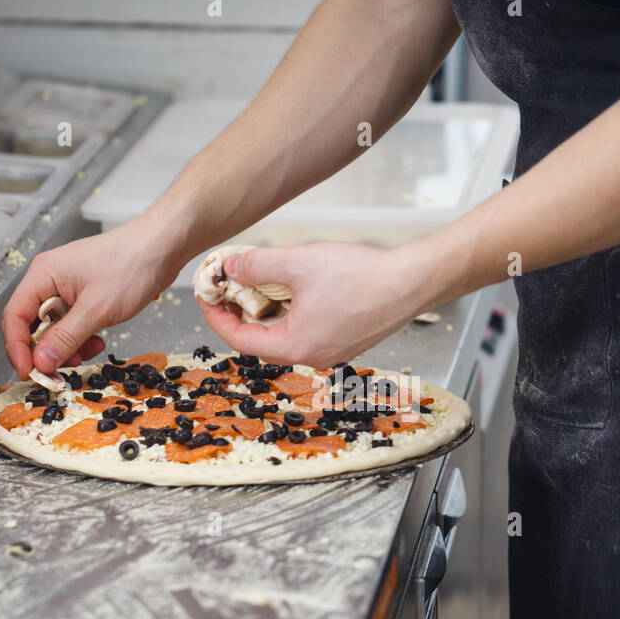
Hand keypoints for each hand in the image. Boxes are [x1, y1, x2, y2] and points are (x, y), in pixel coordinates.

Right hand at [1, 218, 180, 379]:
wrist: (162, 247)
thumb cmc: (132, 265)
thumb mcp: (97, 309)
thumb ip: (66, 338)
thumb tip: (40, 362)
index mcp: (42, 275)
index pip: (14, 317)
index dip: (18, 349)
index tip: (30, 373)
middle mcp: (49, 280)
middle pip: (31, 325)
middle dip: (46, 351)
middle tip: (60, 371)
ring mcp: (67, 288)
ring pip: (54, 328)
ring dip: (68, 347)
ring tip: (89, 351)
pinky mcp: (84, 296)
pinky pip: (72, 324)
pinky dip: (82, 338)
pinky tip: (98, 339)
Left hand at [197, 242, 431, 367]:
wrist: (412, 281)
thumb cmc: (362, 276)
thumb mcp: (298, 262)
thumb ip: (257, 265)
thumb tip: (230, 268)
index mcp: (297, 346)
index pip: (240, 340)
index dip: (216, 316)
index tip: (207, 294)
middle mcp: (313, 356)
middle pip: (261, 341)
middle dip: (240, 313)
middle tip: (228, 287)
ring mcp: (332, 350)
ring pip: (285, 335)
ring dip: (266, 311)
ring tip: (257, 282)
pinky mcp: (346, 339)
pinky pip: (306, 330)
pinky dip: (290, 312)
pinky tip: (292, 287)